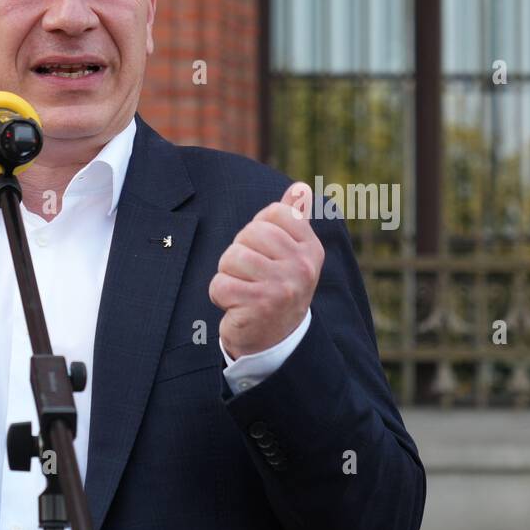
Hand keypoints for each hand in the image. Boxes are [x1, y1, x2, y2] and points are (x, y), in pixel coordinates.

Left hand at [209, 182, 323, 360]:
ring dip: (229, 275)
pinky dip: (220, 295)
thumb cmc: (278, 287)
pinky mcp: (258, 306)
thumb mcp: (291, 254)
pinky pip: (219, 284)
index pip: (274, 212)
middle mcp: (302, 267)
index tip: (266, 253)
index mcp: (310, 249)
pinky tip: (236, 306)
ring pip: (232, 257)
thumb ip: (294, 218)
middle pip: (250, 233)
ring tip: (245, 290)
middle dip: (241, 254)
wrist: (277, 342)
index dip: (259, 230)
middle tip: (253, 277)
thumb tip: (300, 187)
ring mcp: (282, 287)